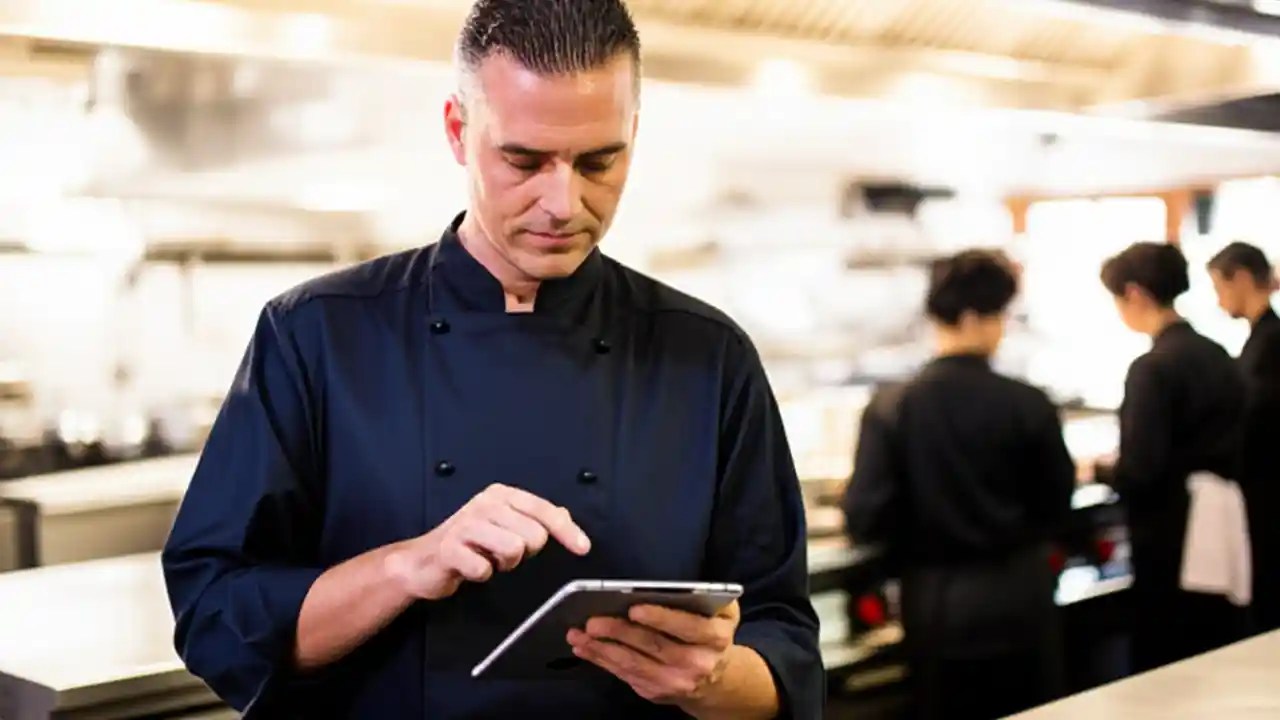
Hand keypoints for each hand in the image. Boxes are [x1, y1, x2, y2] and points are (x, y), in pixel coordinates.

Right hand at [384, 484, 590, 599]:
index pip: (544, 510)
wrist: (423, 561)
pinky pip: (484, 569)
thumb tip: (565, 517)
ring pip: (513, 549)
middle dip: (525, 553)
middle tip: (503, 554)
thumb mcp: (505, 525)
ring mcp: (465, 524)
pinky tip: (470, 568)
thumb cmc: (470, 544)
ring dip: (503, 564)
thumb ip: (535, 519)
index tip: (583, 548)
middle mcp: (484, 504)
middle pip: (534, 535)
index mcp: (501, 495)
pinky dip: (481, 575)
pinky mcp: (449, 548)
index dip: (567, 531)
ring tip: (487, 559)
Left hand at [567, 600, 740, 707]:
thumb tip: (677, 586)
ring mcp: (673, 681)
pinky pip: (624, 674)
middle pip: (653, 646)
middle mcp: (696, 663)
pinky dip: (601, 660)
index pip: (687, 627)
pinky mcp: (654, 692)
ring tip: (578, 633)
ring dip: (602, 648)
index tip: (634, 609)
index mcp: (715, 638)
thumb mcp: (724, 613)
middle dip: (619, 632)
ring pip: (633, 663)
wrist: (716, 681)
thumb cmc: (712, 635)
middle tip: (593, 621)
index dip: (660, 618)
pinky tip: (585, 647)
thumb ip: (709, 596)